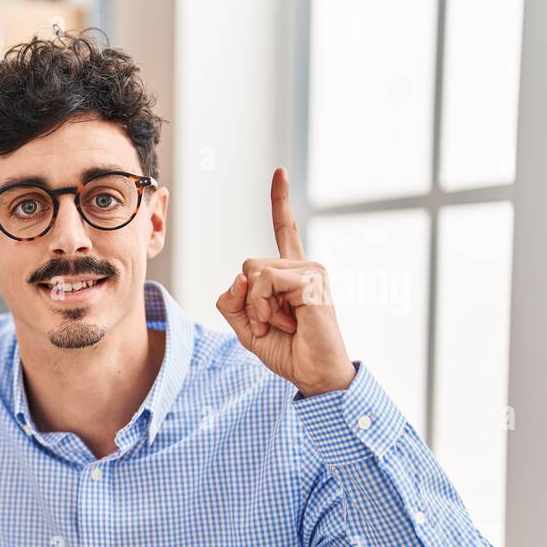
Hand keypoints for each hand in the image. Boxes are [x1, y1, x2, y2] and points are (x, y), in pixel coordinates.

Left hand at [215, 169, 355, 396]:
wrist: (313, 374)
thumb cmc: (286, 351)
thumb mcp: (246, 327)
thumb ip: (232, 301)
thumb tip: (239, 276)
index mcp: (290, 274)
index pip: (285, 231)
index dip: (280, 203)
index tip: (280, 172)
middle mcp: (304, 266)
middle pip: (248, 267)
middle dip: (247, 302)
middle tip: (268, 325)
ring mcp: (311, 271)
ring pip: (253, 274)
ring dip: (255, 307)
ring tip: (280, 325)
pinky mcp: (312, 281)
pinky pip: (265, 283)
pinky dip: (263, 308)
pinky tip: (287, 323)